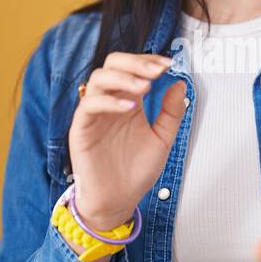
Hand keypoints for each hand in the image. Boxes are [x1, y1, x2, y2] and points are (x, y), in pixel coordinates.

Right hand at [67, 52, 186, 230]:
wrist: (119, 200)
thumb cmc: (135, 172)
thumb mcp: (163, 139)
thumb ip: (171, 112)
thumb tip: (179, 83)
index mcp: (129, 101)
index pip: (133, 68)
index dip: (149, 61)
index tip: (168, 65)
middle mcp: (110, 103)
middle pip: (113, 65)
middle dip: (136, 62)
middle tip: (156, 70)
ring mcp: (95, 114)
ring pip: (99, 79)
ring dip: (124, 78)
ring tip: (144, 87)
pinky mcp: (82, 128)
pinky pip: (89, 106)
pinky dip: (109, 102)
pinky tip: (128, 107)